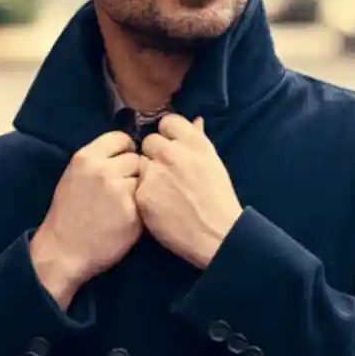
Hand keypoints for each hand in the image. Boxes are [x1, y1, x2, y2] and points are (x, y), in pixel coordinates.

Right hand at [31, 131, 143, 308]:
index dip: (125, 150)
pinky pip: (148, 200)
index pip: (121, 138)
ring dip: (140, 188)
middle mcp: (103, 171)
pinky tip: (129, 217)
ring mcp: (120, 192)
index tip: (123, 164)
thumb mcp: (74, 176)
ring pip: (145, 178)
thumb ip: (98, 160)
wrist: (63, 251)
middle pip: (136, 158)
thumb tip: (126, 149)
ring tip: (125, 203)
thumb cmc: (68, 214)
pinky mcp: (134, 213)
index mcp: (86, 158)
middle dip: (133, 171)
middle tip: (123, 188)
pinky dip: (142, 208)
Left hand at [136, 115, 242, 269]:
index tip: (172, 148)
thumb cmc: (219, 199)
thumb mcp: (213, 162)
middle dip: (155, 154)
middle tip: (166, 173)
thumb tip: (195, 121)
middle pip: (150, 141)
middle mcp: (171, 152)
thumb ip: (198, 139)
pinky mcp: (142, 193)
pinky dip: (143, 194)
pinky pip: (135, 186)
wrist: (216, 234)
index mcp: (192, 142)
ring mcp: (154, 173)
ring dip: (147, 173)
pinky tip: (158, 205)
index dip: (168, 135)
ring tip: (163, 191)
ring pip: (140, 163)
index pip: (167, 122)